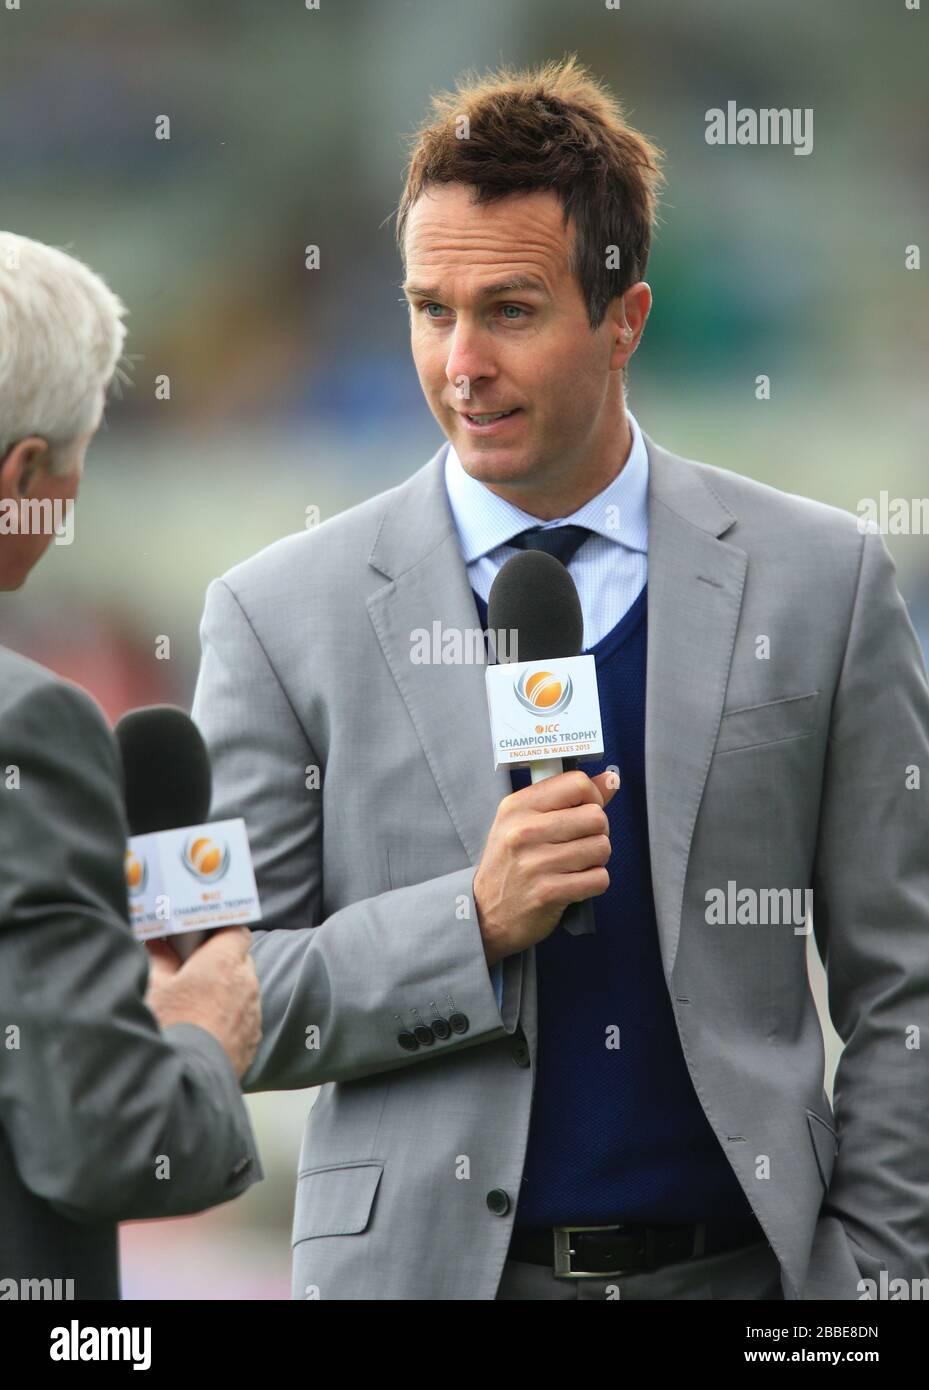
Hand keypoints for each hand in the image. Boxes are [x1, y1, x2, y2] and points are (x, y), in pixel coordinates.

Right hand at [144, 926, 261, 1079]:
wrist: (186, 1081)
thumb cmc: (170, 1028)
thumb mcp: (154, 987)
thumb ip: (159, 959)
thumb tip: (158, 944)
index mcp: (224, 962)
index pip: (235, 931)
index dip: (220, 932)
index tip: (202, 938)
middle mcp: (246, 983)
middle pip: (240, 960)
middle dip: (221, 962)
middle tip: (193, 971)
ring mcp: (253, 1013)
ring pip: (244, 990)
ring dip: (227, 992)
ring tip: (197, 1005)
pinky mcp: (253, 1039)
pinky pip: (245, 1018)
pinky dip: (231, 1018)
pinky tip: (206, 1029)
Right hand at [473, 769, 618, 965]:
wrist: (485, 912)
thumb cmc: (509, 864)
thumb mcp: (524, 822)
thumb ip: (567, 799)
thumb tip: (610, 780)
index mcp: (518, 807)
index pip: (576, 784)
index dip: (593, 796)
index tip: (587, 809)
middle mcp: (524, 831)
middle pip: (596, 816)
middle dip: (598, 832)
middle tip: (580, 843)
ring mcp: (536, 863)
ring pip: (602, 847)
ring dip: (597, 859)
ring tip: (576, 864)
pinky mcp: (549, 892)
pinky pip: (599, 878)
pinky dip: (594, 882)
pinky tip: (575, 882)